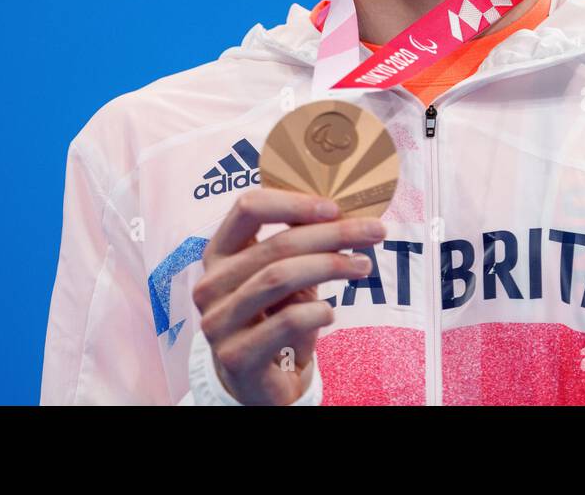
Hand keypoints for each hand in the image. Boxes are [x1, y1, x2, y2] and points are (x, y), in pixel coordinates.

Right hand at [191, 188, 386, 404]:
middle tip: (374, 232)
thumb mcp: (284, 277)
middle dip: (332, 234)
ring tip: (363, 266)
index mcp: (219, 254)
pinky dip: (318, 311)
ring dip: (331, 266)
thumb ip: (301, 247)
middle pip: (275, 245)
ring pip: (280, 278)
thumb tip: (347, 216)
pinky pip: (287, 321)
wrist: (258, 383)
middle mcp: (210, 285)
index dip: (292, 202)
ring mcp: (219, 322)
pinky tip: (331, 312)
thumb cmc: (274, 318)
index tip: (334, 208)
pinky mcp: (236, 355)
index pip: (247, 208)